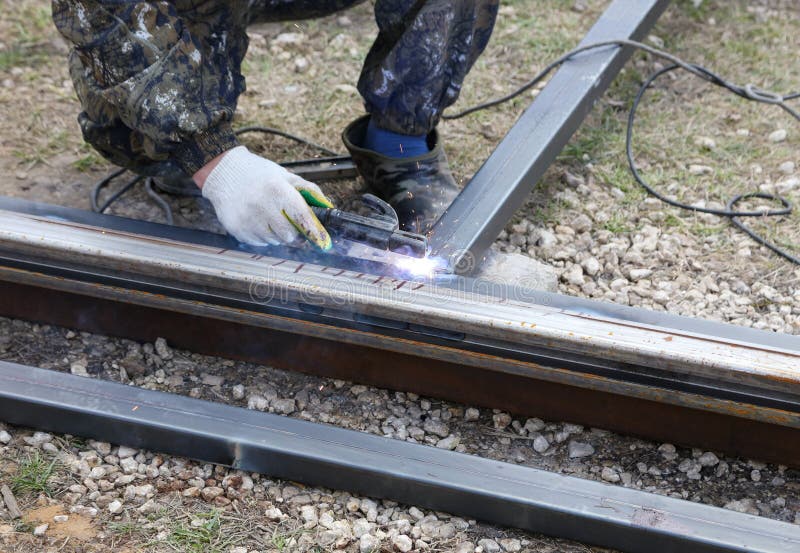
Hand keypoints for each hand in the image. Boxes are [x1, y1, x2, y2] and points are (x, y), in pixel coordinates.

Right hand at [195, 146, 332, 248]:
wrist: (223, 172)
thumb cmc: (260, 174)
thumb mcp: (285, 176)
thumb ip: (308, 190)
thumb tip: (328, 207)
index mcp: (277, 190)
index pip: (301, 217)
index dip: (314, 231)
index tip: (323, 241)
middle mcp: (261, 206)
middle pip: (289, 235)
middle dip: (292, 230)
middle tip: (285, 218)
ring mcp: (247, 219)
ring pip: (274, 241)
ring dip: (276, 233)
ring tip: (266, 215)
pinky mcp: (236, 229)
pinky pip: (259, 242)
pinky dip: (262, 235)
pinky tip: (255, 219)